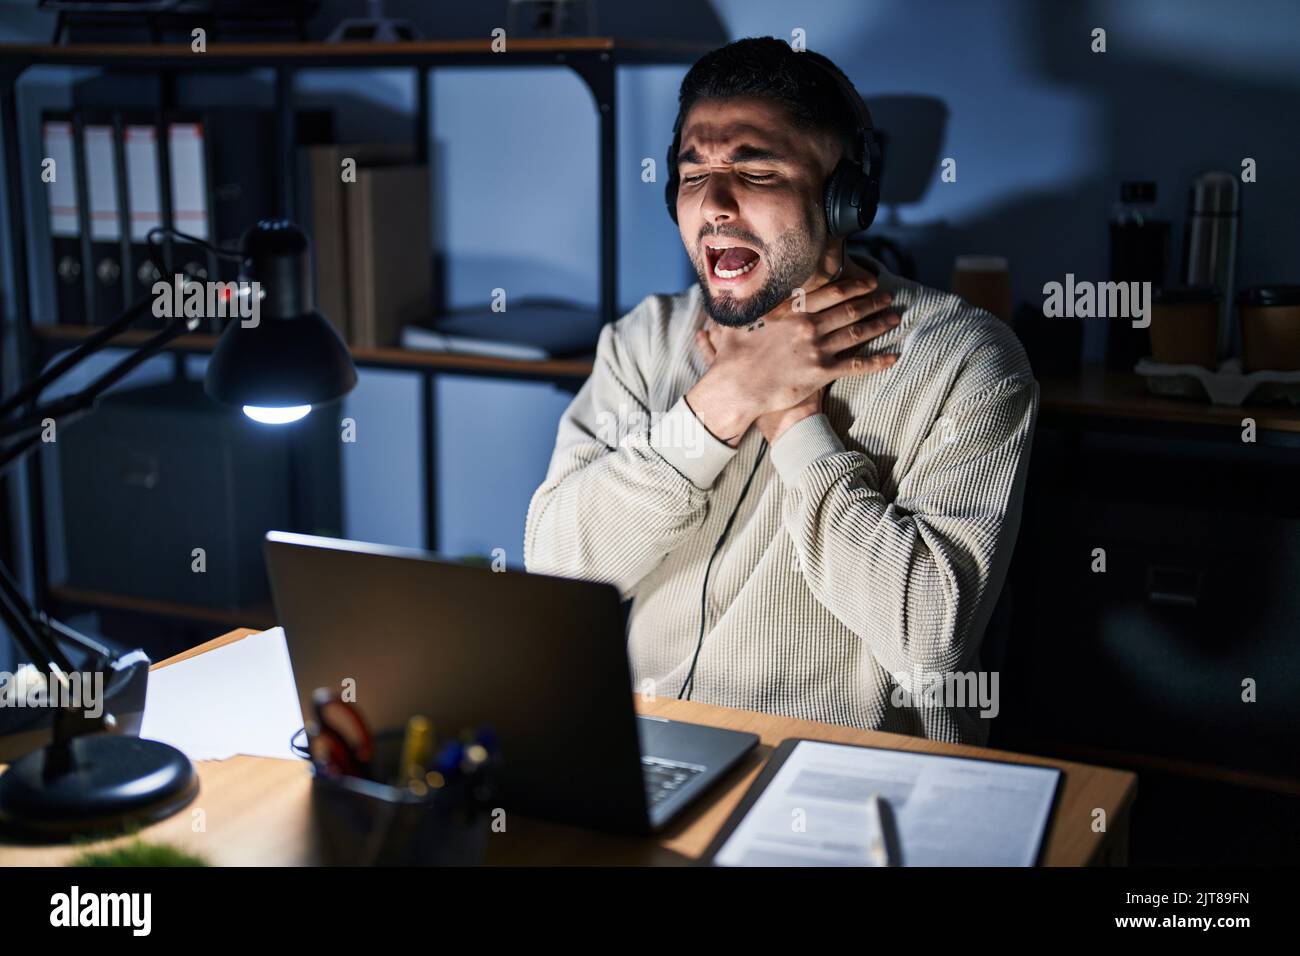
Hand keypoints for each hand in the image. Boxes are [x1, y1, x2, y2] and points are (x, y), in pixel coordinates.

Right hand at [687, 241, 899, 445]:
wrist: (736, 386)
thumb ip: (752, 305)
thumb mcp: (741, 321)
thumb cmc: (733, 355)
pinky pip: (857, 365)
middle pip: (850, 309)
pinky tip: (893, 358)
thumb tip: (742, 287)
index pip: (831, 292)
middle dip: (873, 302)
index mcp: (792, 311)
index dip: (854, 285)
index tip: (870, 281)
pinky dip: (878, 361)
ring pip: (858, 333)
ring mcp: (817, 349)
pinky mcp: (821, 373)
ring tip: (894, 318)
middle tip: (889, 297)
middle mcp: (809, 326)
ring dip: (879, 324)